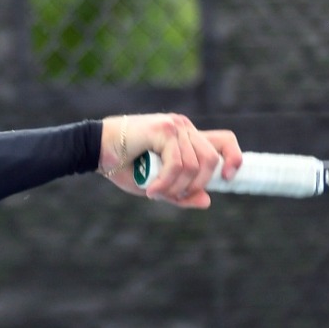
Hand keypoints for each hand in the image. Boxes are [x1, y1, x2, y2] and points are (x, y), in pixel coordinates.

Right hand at [99, 114, 242, 208]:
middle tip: (172, 196)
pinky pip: (178, 164)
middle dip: (196, 185)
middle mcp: (185, 128)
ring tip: (155, 192)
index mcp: (187, 138)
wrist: (95, 150)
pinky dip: (165, 183)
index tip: (227, 178)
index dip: (234, 158)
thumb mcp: (158, 186)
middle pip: (212, 159)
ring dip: (176, 188)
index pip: (225, 140)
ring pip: (195, 166)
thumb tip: (207, 200)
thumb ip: (181, 194)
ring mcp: (176, 126)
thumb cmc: (124, 167)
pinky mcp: (165, 130)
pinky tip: (151, 189)